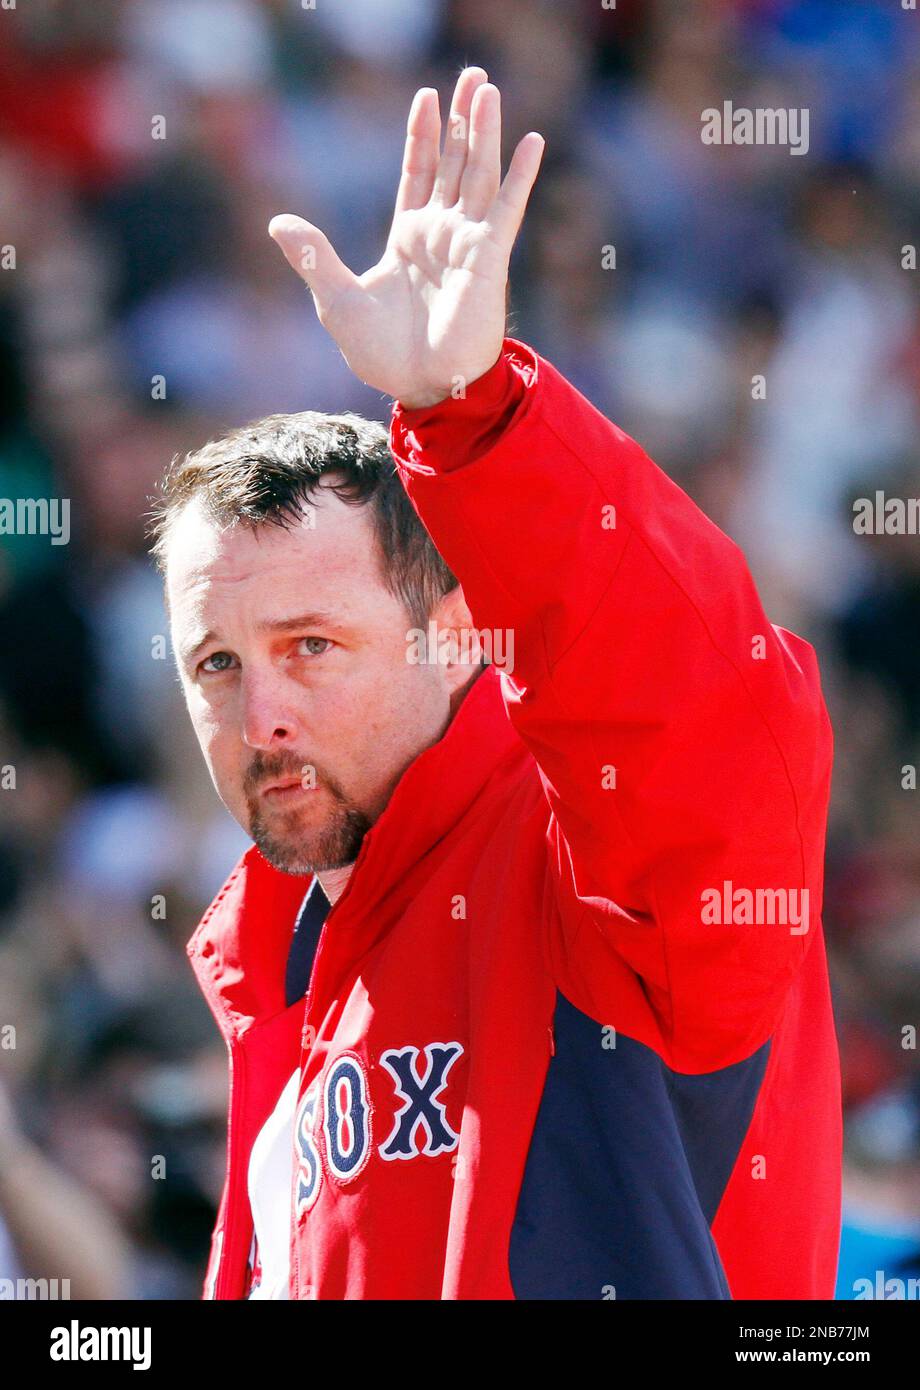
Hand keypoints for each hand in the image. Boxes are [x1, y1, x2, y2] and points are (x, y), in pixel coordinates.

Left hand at [268, 67, 544, 408]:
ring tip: (488, 88)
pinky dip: (520, 175)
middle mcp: (442, 234)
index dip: (423, 136)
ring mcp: (467, 244)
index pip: (418, 174)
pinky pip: (507, 209)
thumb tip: (278, 221)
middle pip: (454, 163)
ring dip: (484, 132)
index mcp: (408, 238)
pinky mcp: (488, 260)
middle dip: (462, 120)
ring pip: (478, 175)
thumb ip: (313, 256)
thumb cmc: (380, 354)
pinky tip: (531, 141)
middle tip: (473, 74)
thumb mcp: (335, 299)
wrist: (419, 386)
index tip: (427, 97)